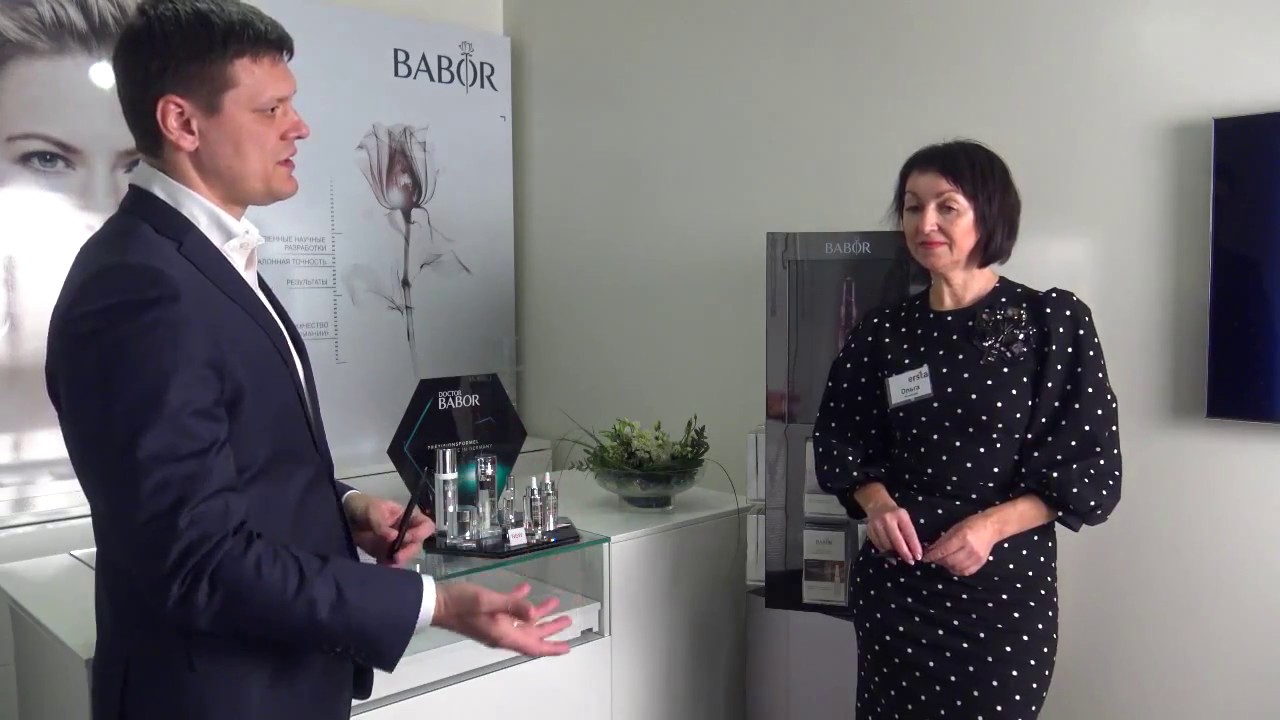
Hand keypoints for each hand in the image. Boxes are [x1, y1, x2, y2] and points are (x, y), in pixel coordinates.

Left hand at [343, 492, 434, 566]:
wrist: (344, 514)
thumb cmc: (362, 506)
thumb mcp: (372, 510)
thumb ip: (381, 523)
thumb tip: (394, 537)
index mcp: (406, 517)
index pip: (425, 525)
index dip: (420, 533)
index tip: (407, 539)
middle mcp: (404, 530)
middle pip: (417, 544)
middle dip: (409, 552)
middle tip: (396, 558)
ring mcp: (394, 543)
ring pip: (405, 555)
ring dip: (399, 562)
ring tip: (388, 565)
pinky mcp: (383, 552)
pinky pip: (391, 562)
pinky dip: (388, 566)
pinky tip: (381, 567)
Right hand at [432, 581, 572, 656]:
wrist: (437, 602)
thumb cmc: (461, 603)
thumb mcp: (488, 602)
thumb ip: (512, 605)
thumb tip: (535, 614)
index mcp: (503, 635)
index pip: (533, 646)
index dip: (551, 648)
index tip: (568, 646)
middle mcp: (502, 632)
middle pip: (532, 634)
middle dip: (551, 629)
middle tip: (568, 619)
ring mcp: (495, 623)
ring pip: (523, 621)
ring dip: (539, 613)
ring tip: (555, 601)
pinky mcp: (488, 612)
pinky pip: (509, 609)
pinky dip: (520, 601)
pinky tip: (526, 589)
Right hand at [864, 500, 922, 563]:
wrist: (877, 505)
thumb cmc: (895, 514)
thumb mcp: (905, 518)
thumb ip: (908, 531)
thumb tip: (914, 550)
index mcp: (900, 515)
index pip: (909, 533)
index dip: (914, 546)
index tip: (918, 556)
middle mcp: (887, 519)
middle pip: (896, 541)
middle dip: (904, 553)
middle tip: (910, 561)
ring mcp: (876, 525)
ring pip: (886, 545)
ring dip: (894, 554)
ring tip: (900, 557)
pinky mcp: (869, 531)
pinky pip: (878, 546)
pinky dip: (885, 551)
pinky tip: (890, 553)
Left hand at [921, 514, 998, 575]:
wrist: (991, 528)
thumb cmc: (971, 524)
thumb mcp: (955, 528)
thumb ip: (943, 540)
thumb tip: (930, 550)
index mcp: (963, 537)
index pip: (944, 550)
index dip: (932, 555)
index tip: (925, 557)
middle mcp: (970, 549)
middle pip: (949, 561)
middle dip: (938, 561)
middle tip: (933, 558)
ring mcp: (976, 558)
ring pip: (956, 568)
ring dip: (946, 566)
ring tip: (943, 560)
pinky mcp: (980, 563)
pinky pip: (965, 572)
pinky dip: (956, 570)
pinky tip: (952, 565)